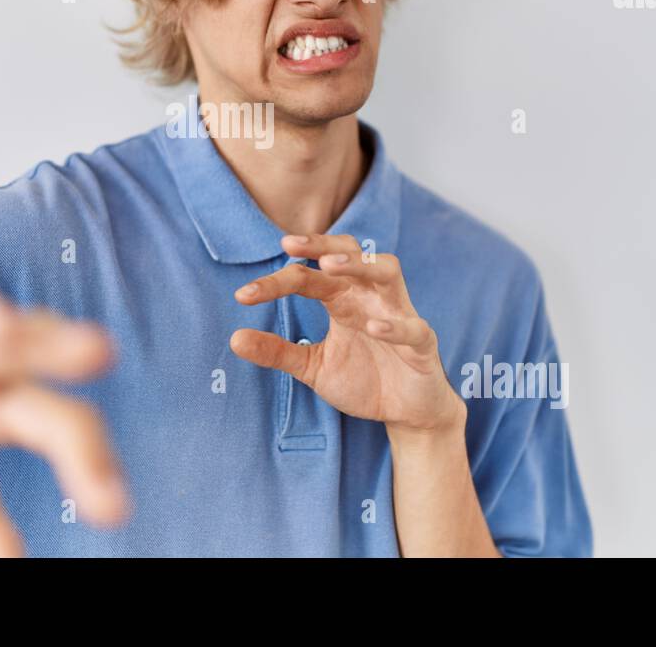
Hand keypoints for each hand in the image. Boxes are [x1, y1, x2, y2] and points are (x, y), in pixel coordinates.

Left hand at [230, 234, 464, 434]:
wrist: (406, 412)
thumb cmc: (364, 379)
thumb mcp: (313, 367)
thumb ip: (278, 353)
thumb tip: (234, 339)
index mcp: (343, 298)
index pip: (308, 276)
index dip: (275, 283)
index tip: (243, 295)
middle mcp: (369, 297)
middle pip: (350, 252)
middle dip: (322, 243)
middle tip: (289, 244)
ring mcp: (398, 315)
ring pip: (387, 271)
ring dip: (360, 265)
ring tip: (330, 266)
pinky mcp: (422, 344)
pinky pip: (413, 327)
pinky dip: (394, 325)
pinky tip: (372, 327)